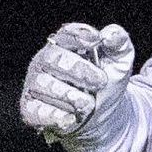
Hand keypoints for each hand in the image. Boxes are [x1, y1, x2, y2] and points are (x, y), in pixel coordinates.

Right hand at [21, 23, 134, 141]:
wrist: (102, 116)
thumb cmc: (105, 83)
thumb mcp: (118, 62)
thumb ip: (119, 44)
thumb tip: (112, 33)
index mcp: (65, 45)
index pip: (66, 34)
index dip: (79, 35)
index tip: (95, 41)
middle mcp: (45, 62)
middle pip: (53, 58)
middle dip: (79, 70)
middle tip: (101, 81)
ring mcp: (36, 85)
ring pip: (44, 85)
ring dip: (70, 95)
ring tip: (89, 103)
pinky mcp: (32, 109)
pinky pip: (37, 111)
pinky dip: (55, 115)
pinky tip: (72, 117)